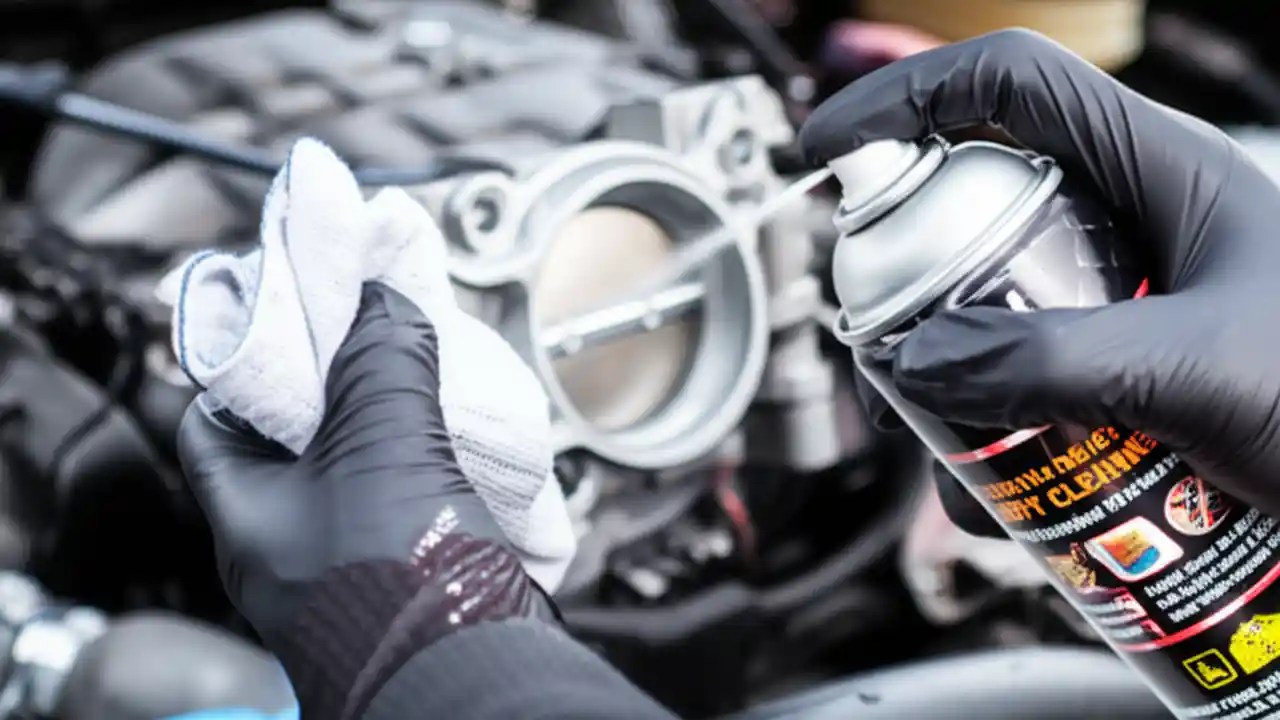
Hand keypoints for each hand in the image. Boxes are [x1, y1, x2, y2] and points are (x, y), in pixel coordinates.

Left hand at [176, 149, 564, 716]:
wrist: (474, 675)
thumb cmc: (402, 581)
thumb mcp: (380, 440)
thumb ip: (377, 357)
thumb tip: (381, 302)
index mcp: (251, 512)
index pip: (221, 412)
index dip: (256, 357)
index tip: (296, 315)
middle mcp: (293, 539)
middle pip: (308, 432)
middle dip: (349, 379)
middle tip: (384, 333)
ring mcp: (354, 557)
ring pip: (371, 462)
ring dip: (406, 418)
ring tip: (439, 375)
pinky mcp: (413, 568)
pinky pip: (418, 497)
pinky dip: (442, 461)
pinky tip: (475, 438)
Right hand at [800, 29, 1279, 526]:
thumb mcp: (1197, 371)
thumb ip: (1048, 363)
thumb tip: (914, 363)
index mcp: (1163, 176)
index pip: (1008, 90)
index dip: (902, 101)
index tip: (823, 150)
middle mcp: (1130, 232)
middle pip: (974, 215)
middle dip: (909, 287)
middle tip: (882, 351)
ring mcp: (1118, 309)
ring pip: (985, 317)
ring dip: (943, 391)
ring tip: (956, 462)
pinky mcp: (1114, 383)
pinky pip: (1017, 391)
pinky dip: (985, 443)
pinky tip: (1001, 497)